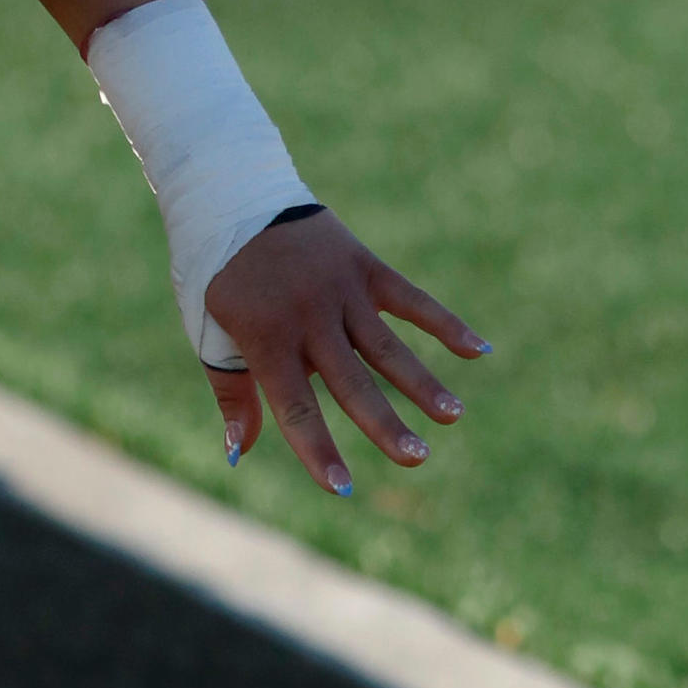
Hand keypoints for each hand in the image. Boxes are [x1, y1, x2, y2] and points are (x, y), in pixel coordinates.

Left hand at [201, 211, 487, 500]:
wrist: (232, 197)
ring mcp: (340, 289)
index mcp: (265, 338)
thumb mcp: (209, 333)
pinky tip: (479, 349)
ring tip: (452, 417)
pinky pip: (411, 297)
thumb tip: (239, 454)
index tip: (343, 490)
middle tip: (416, 457)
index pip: (295, 406)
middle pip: (351, 381)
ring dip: (422, 381)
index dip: (317, 449)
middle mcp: (307, 317)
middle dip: (384, 423)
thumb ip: (232, 393)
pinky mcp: (363, 265)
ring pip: (386, 345)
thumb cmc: (217, 277)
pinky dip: (445, 323)